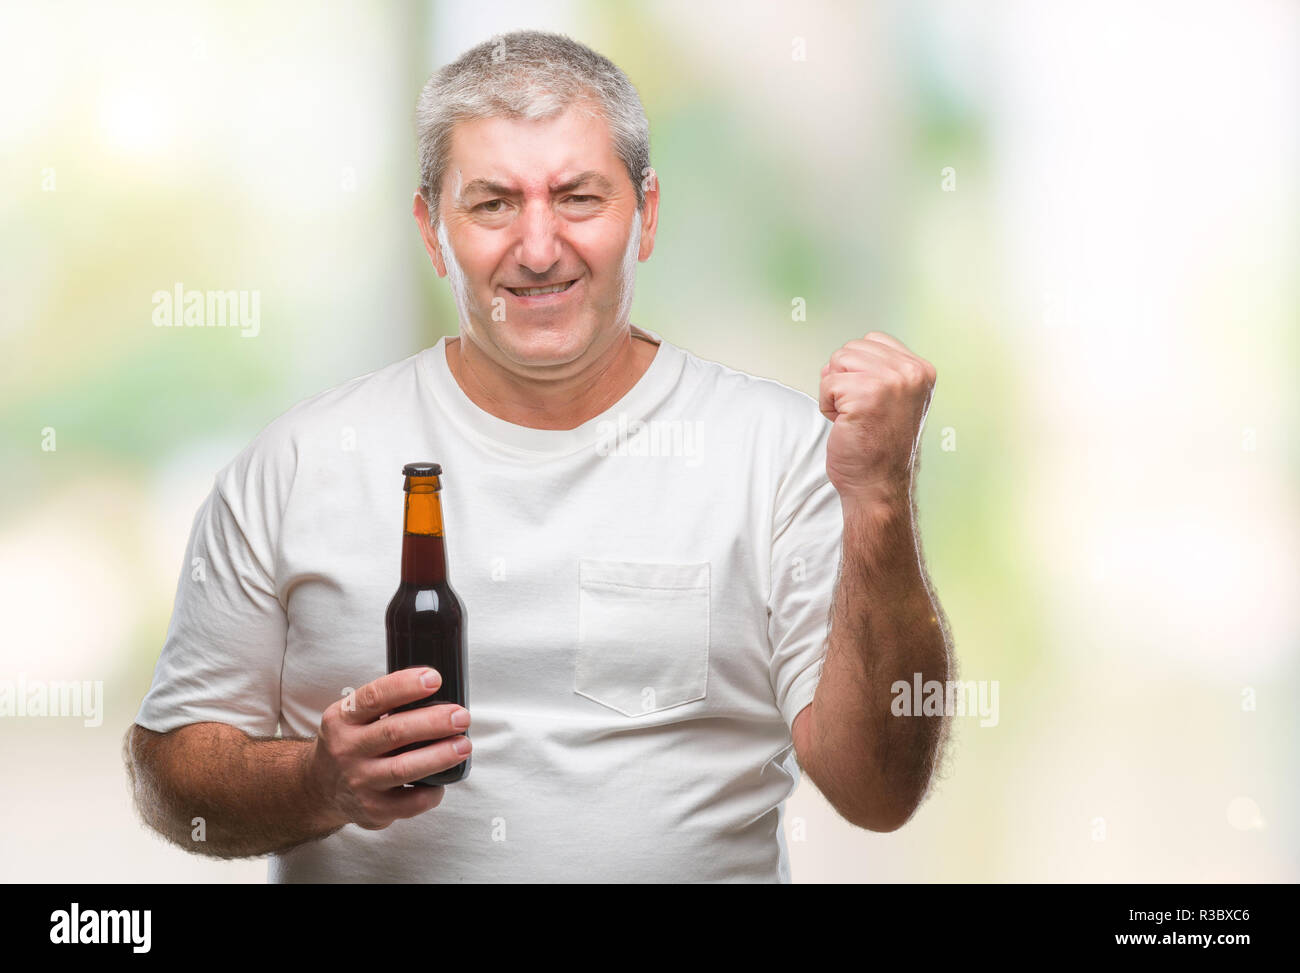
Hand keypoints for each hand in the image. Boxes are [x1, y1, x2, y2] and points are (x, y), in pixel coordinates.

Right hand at [307, 668, 471, 830]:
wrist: (321, 788)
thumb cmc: (352, 743)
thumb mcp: (352, 717)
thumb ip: (383, 704)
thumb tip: (437, 693)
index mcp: (343, 719)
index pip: (374, 697)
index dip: (405, 686)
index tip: (434, 679)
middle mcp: (346, 749)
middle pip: (394, 732)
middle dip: (434, 722)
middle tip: (461, 716)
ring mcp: (359, 781)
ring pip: (404, 768)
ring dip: (440, 756)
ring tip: (464, 746)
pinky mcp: (372, 810)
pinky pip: (410, 803)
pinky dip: (432, 792)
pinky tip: (442, 781)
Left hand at [819, 332, 936, 507]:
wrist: (878, 486)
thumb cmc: (879, 447)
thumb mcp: (897, 399)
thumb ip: (885, 370)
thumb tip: (849, 353)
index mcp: (921, 370)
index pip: (872, 341)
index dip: (858, 370)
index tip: (871, 402)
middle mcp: (910, 373)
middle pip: (851, 349)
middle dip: (844, 379)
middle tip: (860, 412)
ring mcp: (889, 382)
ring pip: (837, 362)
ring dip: (835, 391)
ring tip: (853, 417)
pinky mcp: (865, 395)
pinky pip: (827, 384)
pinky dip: (827, 405)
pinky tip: (845, 424)